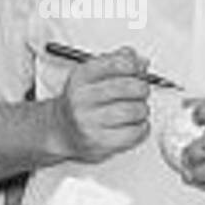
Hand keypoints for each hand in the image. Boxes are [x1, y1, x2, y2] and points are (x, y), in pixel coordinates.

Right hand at [49, 46, 150, 163]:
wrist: (61, 130)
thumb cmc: (81, 102)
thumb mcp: (92, 74)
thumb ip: (117, 62)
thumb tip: (142, 62)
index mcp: (81, 77)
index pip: (118, 64)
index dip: (134, 66)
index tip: (137, 70)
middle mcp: (82, 98)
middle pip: (130, 87)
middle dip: (142, 89)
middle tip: (140, 91)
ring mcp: (89, 122)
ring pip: (135, 110)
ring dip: (142, 109)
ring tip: (136, 109)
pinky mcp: (99, 142)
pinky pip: (135, 132)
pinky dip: (142, 127)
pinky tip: (134, 124)